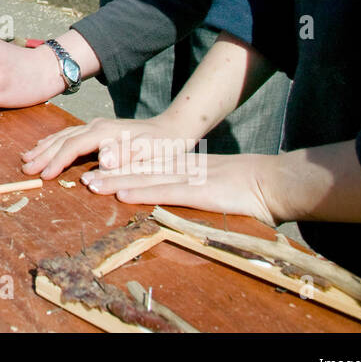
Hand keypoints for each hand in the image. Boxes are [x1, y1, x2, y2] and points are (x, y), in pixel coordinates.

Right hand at [21, 114, 190, 179]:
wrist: (173, 130)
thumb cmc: (162, 147)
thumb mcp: (148, 154)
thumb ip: (125, 157)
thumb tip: (101, 160)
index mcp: (104, 133)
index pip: (72, 146)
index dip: (56, 161)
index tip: (43, 176)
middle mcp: (96, 126)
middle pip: (62, 139)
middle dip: (42, 154)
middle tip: (25, 168)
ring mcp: (96, 126)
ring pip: (63, 135)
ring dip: (44, 147)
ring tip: (27, 157)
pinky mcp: (98, 129)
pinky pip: (69, 134)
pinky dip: (54, 141)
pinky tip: (45, 146)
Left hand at [80, 152, 280, 227]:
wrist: (275, 181)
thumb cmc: (249, 189)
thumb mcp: (215, 185)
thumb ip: (195, 188)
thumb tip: (183, 195)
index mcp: (185, 168)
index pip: (146, 166)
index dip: (120, 167)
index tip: (97, 170)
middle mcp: (181, 170)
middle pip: (138, 170)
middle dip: (109, 174)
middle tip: (85, 178)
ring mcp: (189, 179)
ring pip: (145, 178)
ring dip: (116, 181)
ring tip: (91, 184)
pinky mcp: (199, 191)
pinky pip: (165, 191)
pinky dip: (142, 192)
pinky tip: (123, 194)